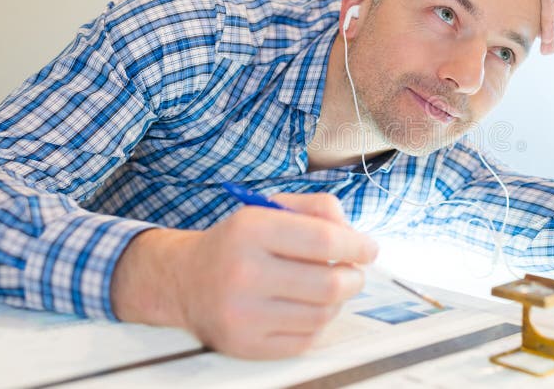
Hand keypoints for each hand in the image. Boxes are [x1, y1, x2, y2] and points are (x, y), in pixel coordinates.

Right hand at [111, 192, 377, 358]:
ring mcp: (243, 314)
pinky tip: (306, 307)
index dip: (357, 246)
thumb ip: (318, 210)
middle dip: (354, 277)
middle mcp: (243, 272)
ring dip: (337, 300)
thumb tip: (355, 238)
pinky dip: (316, 323)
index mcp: (251, 230)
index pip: (324, 241)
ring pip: (322, 314)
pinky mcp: (245, 345)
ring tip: (328, 287)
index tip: (369, 249)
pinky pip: (305, 339)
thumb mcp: (271, 209)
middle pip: (329, 284)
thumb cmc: (239, 242)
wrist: (184, 280)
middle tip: (354, 271)